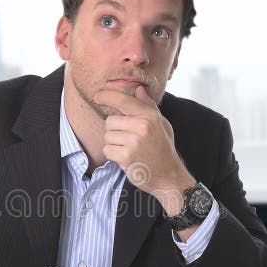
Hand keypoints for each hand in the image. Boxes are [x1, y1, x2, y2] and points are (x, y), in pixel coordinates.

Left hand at [98, 86, 194, 215]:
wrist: (169, 176)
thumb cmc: (163, 149)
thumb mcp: (161, 124)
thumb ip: (149, 106)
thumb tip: (138, 89)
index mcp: (150, 116)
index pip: (123, 101)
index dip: (107, 96)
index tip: (98, 96)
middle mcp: (142, 126)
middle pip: (110, 121)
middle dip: (114, 130)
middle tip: (127, 140)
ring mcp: (134, 141)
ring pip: (107, 136)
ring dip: (113, 144)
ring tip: (129, 149)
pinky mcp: (126, 156)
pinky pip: (107, 149)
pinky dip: (113, 155)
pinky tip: (125, 158)